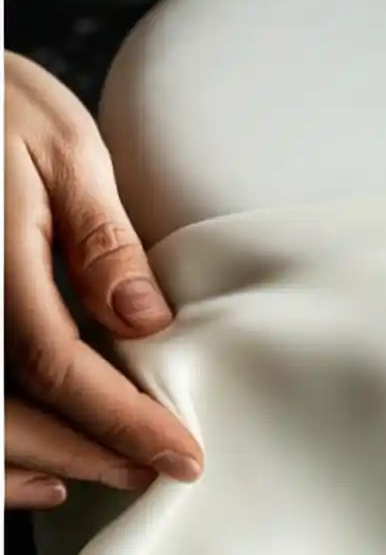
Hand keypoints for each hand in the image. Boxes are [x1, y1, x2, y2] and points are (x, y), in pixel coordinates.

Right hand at [5, 52, 202, 507]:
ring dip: (41, 460)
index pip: (62, 368)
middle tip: (157, 466)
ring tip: (110, 468)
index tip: (179, 452)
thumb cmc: (2, 106)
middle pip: (11, 414)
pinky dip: (2, 445)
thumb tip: (146, 321)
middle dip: (88, 453)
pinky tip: (41, 460)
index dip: (123, 420)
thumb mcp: (67, 154)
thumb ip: (102, 242)